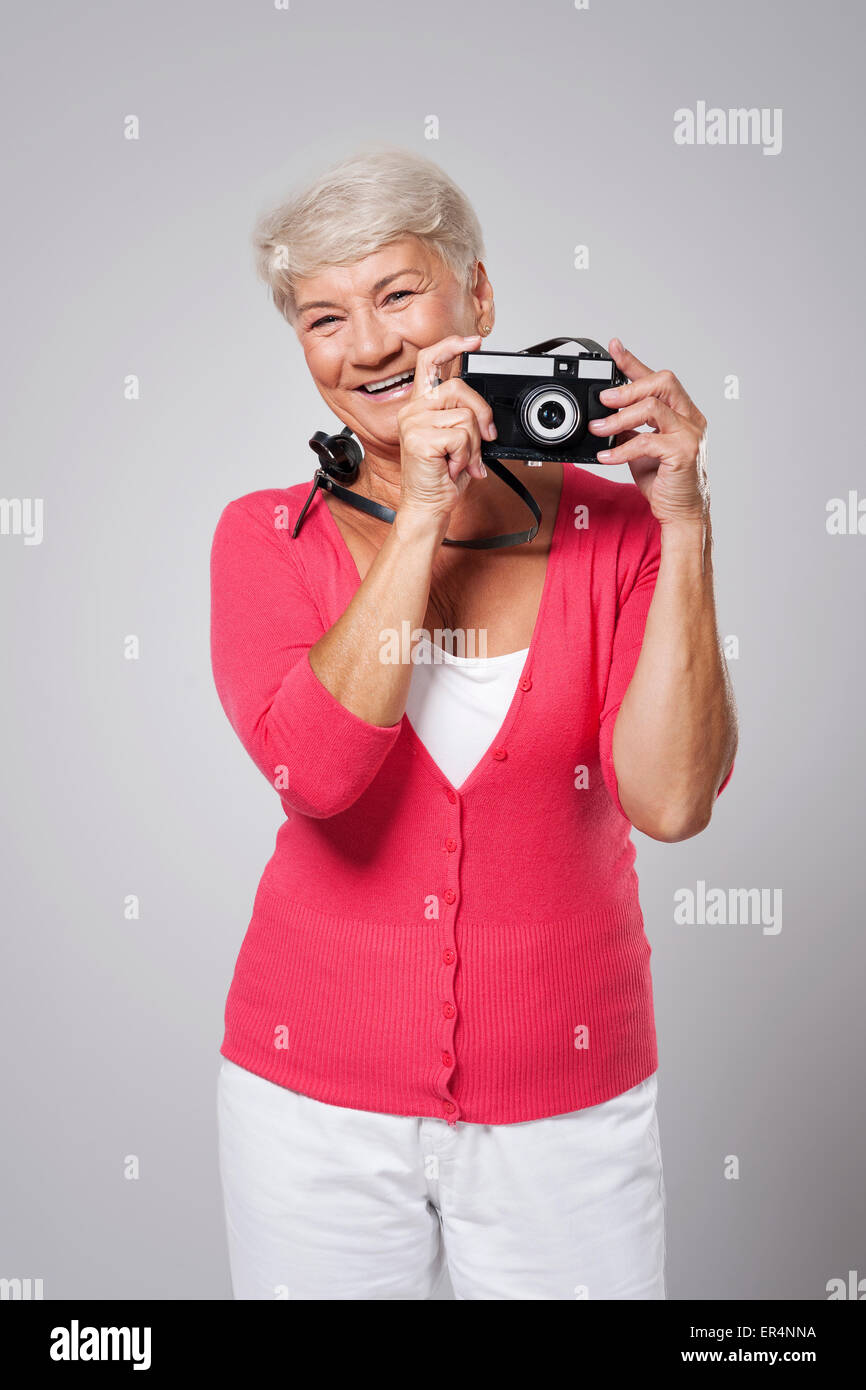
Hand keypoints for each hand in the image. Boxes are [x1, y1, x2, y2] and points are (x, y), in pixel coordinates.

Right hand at [395, 333, 495, 524]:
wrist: (429, 505)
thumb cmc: (442, 475)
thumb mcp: (458, 440)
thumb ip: (465, 417)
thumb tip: (485, 412)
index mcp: (421, 406)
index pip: (429, 361)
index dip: (451, 345)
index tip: (473, 340)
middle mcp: (413, 410)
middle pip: (460, 388)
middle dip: (482, 414)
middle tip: (484, 439)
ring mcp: (413, 423)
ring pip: (466, 417)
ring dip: (473, 445)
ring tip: (460, 460)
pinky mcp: (419, 438)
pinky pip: (461, 436)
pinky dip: (465, 456)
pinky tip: (452, 467)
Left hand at [588, 338, 708, 524]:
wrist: (681, 513)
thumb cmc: (665, 482)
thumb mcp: (641, 451)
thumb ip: (629, 430)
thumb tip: (604, 417)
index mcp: (682, 413)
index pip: (658, 379)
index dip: (634, 362)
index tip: (613, 346)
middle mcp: (691, 419)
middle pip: (662, 382)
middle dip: (628, 387)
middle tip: (602, 400)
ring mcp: (690, 435)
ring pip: (654, 407)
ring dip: (620, 417)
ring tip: (598, 429)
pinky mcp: (684, 453)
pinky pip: (647, 441)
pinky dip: (621, 448)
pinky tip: (606, 456)